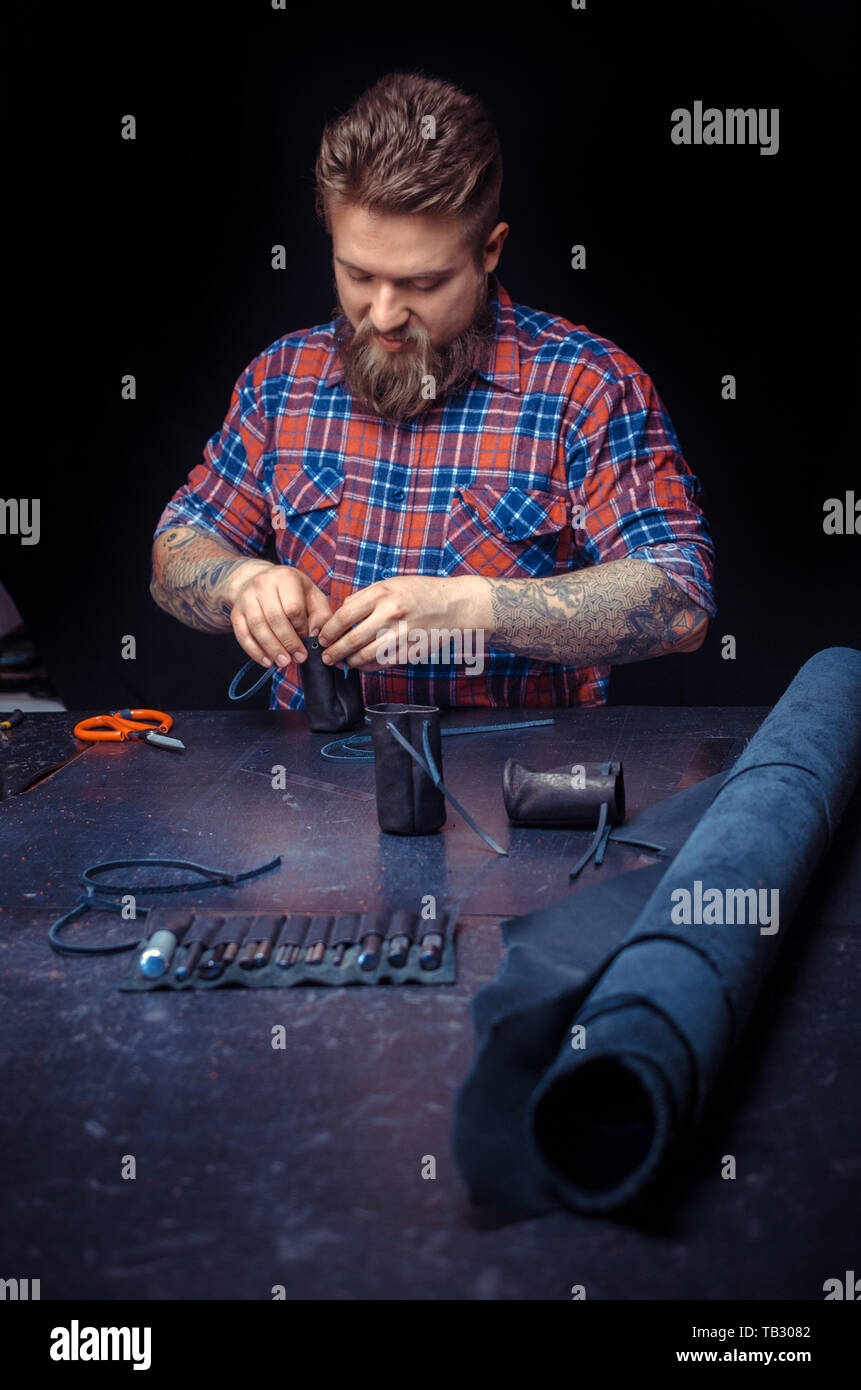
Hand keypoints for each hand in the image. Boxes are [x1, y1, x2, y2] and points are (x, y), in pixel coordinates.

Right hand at [225, 561, 333, 667]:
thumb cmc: (292, 592)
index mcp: (285, 577)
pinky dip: (254, 651)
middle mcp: (262, 584)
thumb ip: (320, 615)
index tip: (308, 641)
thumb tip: (316, 636)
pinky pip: (242, 634)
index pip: (293, 608)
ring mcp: (246, 598)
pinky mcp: (236, 612)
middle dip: (288, 642)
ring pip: (257, 627)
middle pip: (274, 618)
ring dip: (271, 648)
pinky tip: (267, 662)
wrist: (261, 581)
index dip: (301, 629)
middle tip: (298, 658)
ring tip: (283, 663)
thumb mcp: (312, 596)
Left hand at [315, 574, 482, 669]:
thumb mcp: (391, 584)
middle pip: (352, 639)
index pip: (344, 615)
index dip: (329, 630)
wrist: (454, 605)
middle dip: (334, 651)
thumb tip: (339, 615)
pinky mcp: (411, 651)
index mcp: (382, 594)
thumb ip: (364, 597)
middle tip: (326, 657)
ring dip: (350, 662)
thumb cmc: (420, 592)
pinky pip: (383, 664)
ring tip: (344, 662)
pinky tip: (363, 664)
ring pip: (366, 656)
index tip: (322, 638)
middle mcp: (391, 614)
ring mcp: (402, 634)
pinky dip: (369, 667)